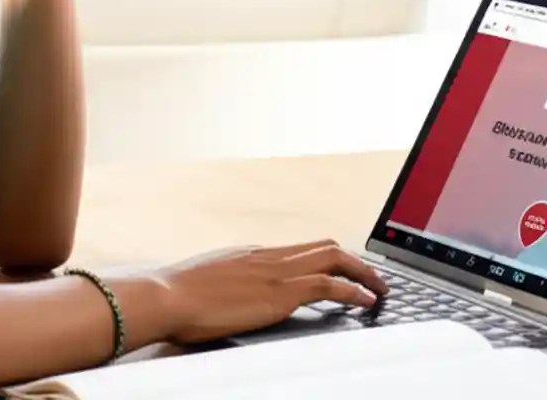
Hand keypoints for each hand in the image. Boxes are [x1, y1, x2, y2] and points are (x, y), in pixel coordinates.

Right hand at [154, 240, 389, 344]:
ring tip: (380, 288)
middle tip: (371, 276)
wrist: (166, 296)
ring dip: (363, 272)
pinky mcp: (280, 292)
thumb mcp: (205, 285)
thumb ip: (223, 286)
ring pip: (334, 258)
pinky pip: (330, 285)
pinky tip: (367, 301)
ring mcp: (276, 271)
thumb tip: (223, 297)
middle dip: (353, 260)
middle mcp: (268, 256)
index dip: (326, 258)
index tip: (340, 268)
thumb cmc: (176, 297)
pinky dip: (355, 291)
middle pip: (324, 246)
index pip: (299, 250)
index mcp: (251, 254)